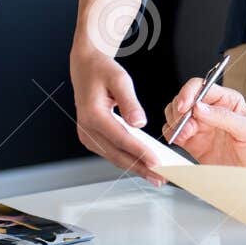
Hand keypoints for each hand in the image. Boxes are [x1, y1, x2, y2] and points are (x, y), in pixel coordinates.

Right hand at [71, 45, 166, 186]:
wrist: (84, 67)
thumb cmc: (100, 70)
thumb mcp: (119, 79)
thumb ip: (130, 102)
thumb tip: (139, 122)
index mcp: (93, 115)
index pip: (121, 139)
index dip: (140, 153)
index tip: (156, 162)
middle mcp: (87, 129)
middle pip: (117, 155)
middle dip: (140, 168)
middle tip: (160, 177)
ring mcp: (87, 135)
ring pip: (114, 157)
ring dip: (135, 167)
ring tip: (155, 175)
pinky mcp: (90, 137)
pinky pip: (111, 152)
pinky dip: (127, 159)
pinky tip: (141, 164)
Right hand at [162, 79, 245, 172]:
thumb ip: (224, 117)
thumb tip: (200, 107)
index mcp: (227, 101)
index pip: (202, 87)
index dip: (190, 93)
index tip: (185, 106)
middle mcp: (212, 111)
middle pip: (185, 100)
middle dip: (180, 111)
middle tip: (185, 125)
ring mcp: (201, 127)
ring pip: (176, 115)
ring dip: (174, 123)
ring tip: (185, 135)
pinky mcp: (193, 144)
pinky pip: (174, 134)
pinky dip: (171, 135)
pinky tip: (179, 141)